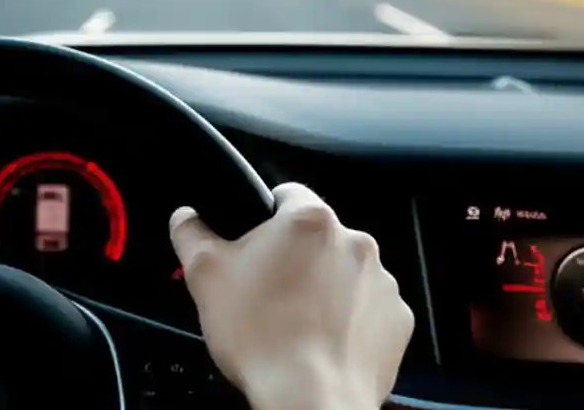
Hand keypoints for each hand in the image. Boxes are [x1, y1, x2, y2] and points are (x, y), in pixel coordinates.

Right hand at [169, 183, 413, 409]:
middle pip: (317, 237)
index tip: (254, 243)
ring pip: (344, 272)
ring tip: (295, 321)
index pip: (286, 193)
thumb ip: (191, 234)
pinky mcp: (397, 319)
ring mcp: (382, 281)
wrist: (309, 398)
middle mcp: (355, 242)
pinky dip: (349, 318)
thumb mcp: (205, 276)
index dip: (265, 216)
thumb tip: (185, 217)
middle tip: (267, 290)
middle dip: (294, 257)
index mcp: (309, 220)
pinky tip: (322, 339)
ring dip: (324, 286)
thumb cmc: (260, 336)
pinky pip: (369, 308)